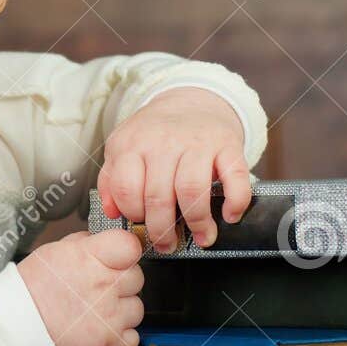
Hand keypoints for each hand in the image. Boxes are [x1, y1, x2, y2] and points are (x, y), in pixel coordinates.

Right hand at [17, 228, 144, 345]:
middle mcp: (105, 286)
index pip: (131, 246)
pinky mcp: (111, 345)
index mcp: (91, 258)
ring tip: (94, 313)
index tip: (118, 258)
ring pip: (136, 309)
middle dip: (120, 283)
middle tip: (97, 289)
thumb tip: (100, 241)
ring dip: (121, 311)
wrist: (15, 329)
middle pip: (136, 278)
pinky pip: (132, 338)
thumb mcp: (53, 252)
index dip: (125, 252)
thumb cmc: (31, 290)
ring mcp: (110, 318)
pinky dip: (119, 337)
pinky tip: (98, 331)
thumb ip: (84, 244)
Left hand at [97, 87, 251, 252]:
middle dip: (163, 230)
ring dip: (197, 222)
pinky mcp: (227, 144)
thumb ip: (111, 180)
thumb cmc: (155, 135)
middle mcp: (163, 142)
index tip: (142, 225)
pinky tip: (229, 216)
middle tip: (167, 244)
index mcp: (132, 144)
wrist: (191, 101)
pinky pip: (234, 177)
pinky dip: (235, 201)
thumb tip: (112, 212)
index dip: (133, 214)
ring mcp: (197, 142)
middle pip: (158, 196)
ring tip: (201, 238)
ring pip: (192, 190)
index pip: (126, 188)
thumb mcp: (123, 149)